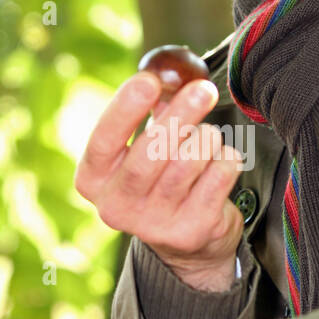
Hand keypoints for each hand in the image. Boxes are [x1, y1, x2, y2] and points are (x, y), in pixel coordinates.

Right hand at [73, 71, 245, 290]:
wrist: (187, 241)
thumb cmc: (160, 176)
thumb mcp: (143, 146)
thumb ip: (152, 112)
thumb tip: (170, 77)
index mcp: (93, 181)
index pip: (103, 142)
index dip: (124, 109)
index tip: (149, 80)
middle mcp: (116, 207)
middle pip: (148, 155)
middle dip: (179, 116)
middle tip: (203, 89)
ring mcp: (153, 225)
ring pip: (188, 163)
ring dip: (206, 138)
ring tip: (208, 138)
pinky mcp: (191, 232)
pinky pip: (218, 177)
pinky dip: (226, 159)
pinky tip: (219, 163)